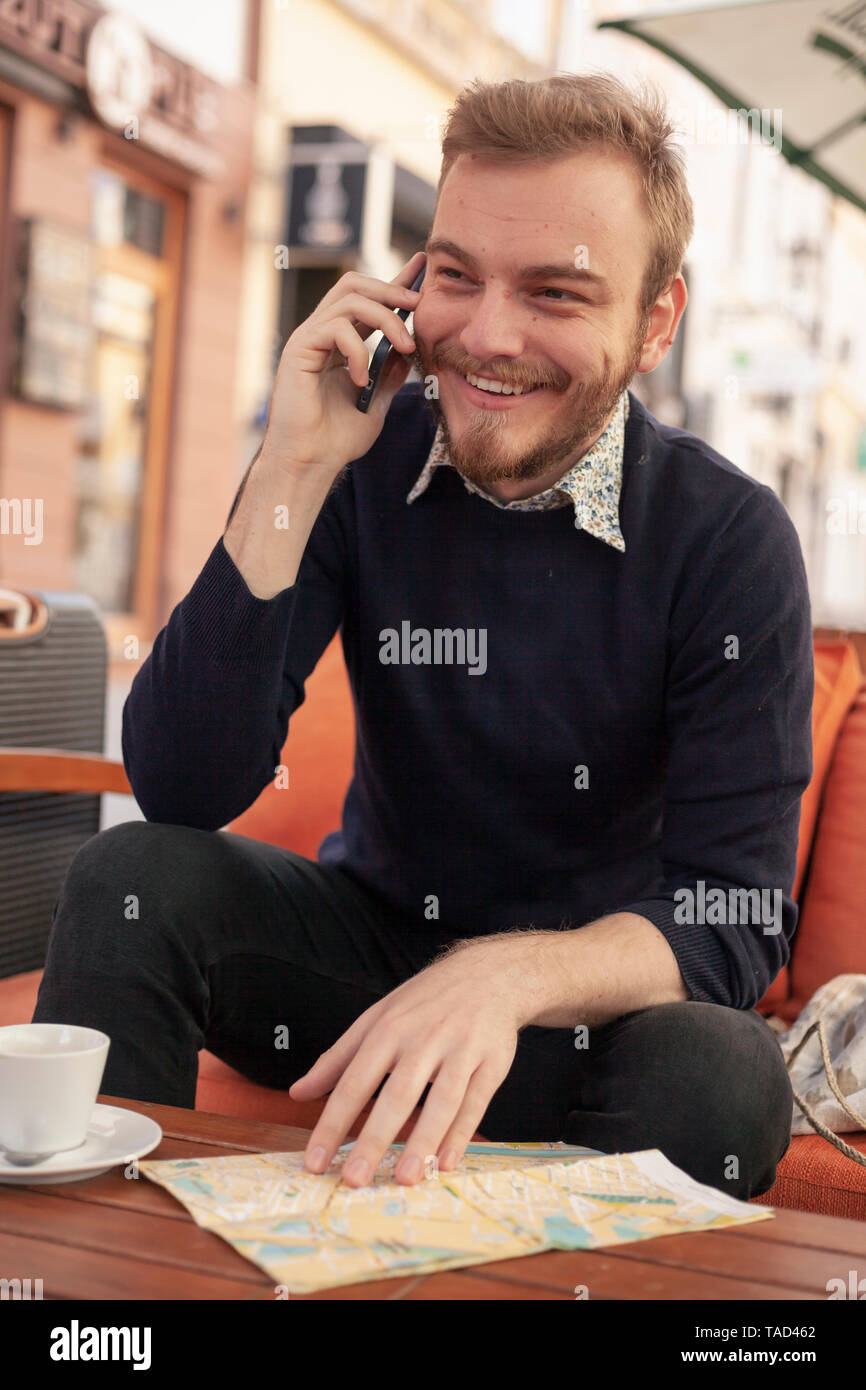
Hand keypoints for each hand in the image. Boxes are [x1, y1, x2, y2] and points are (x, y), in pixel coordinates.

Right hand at [262, 250, 424, 480]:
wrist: (310, 463)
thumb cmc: (337, 439)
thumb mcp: (377, 402)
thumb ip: (391, 376)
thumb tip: (410, 350)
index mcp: (339, 343)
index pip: (368, 301)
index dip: (395, 281)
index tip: (421, 266)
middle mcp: (321, 334)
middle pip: (354, 284)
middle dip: (390, 288)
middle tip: (418, 303)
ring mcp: (308, 339)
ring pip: (349, 301)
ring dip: (385, 319)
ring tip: (404, 348)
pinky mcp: (298, 350)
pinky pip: (334, 329)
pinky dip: (357, 351)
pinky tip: (362, 380)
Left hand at [288, 937, 529, 1185]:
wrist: (488, 974)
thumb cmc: (425, 1002)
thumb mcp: (377, 1019)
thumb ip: (338, 1058)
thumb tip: (298, 1092)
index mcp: (388, 1030)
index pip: (353, 1082)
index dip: (332, 1123)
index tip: (315, 1160)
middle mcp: (423, 1039)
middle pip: (397, 1095)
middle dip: (374, 1139)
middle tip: (354, 1179)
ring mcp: (460, 1050)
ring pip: (441, 1101)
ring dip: (422, 1141)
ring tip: (404, 1178)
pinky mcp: (492, 1062)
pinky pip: (475, 1102)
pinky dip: (461, 1133)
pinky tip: (445, 1162)